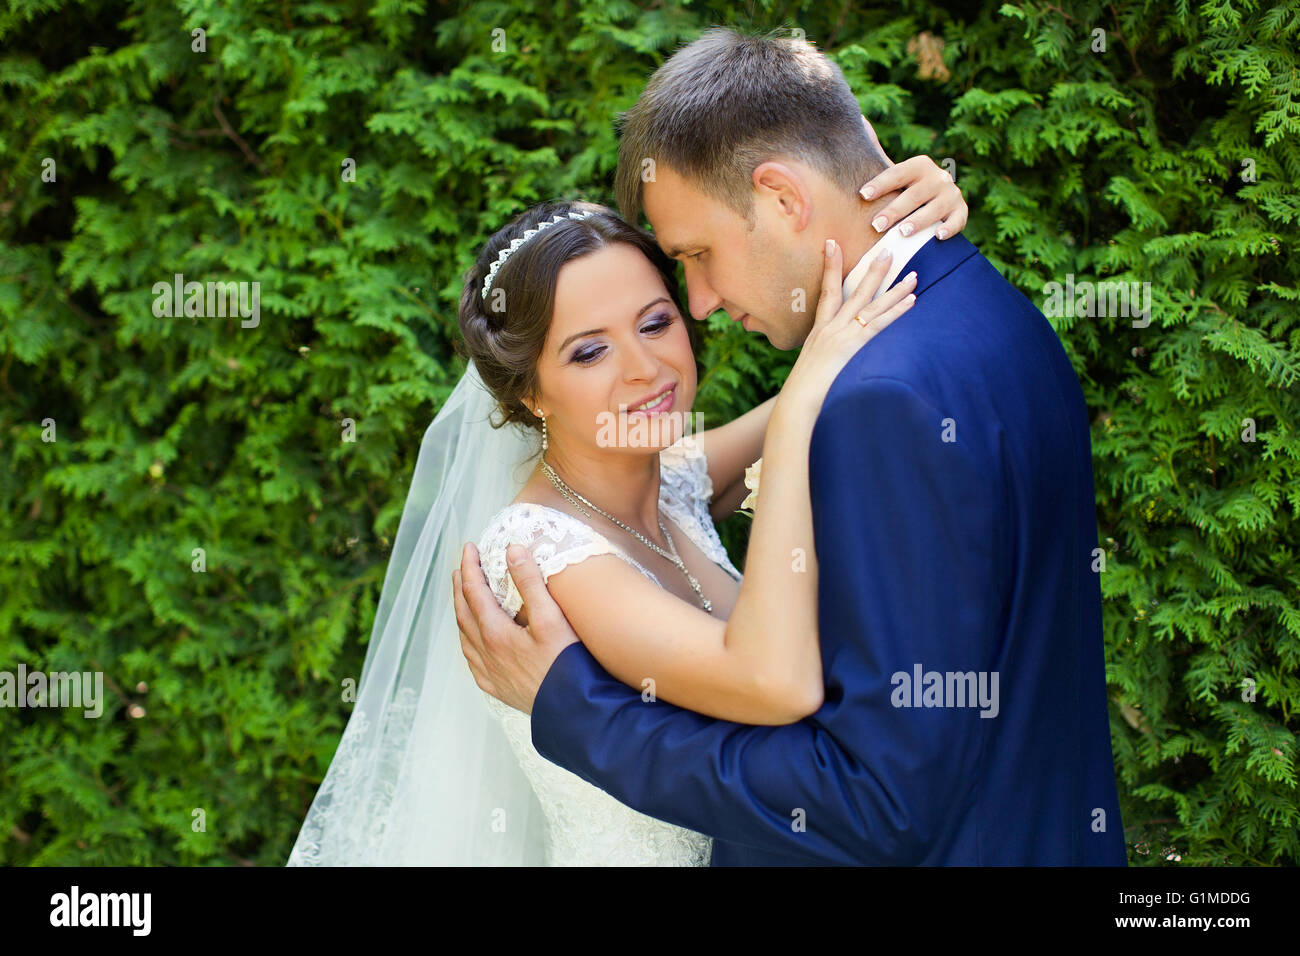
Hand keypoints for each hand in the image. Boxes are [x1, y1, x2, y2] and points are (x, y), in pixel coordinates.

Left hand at [453, 541, 578, 714]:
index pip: (474, 592)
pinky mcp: (498, 688)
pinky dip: (469, 643)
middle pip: (464, 613)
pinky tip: (475, 643)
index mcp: (495, 633)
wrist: (572, 711)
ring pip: (465, 638)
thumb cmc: (566, 664)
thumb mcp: (551, 619)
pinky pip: (473, 661)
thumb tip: (513, 550)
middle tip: (462, 568)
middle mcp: (486, 653)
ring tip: (464, 599)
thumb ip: (531, 583)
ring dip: (462, 614)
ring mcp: (490, 673)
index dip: (470, 567)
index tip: (470, 548)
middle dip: (461, 587)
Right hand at [779, 239, 916, 416]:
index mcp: (818, 330)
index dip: (831, 266)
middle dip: (872, 271)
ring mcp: (841, 335)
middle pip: (853, 291)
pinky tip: (911, 300)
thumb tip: (827, 360)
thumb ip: (820, 358)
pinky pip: (878, 324)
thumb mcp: (809, 368)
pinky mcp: (852, 346)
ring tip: (913, 274)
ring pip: (871, 304)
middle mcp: (830, 327)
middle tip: (889, 251)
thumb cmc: (800, 392)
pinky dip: (896, 310)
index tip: (833, 243)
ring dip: (893, 287)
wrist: (796, 401)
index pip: (826, 291)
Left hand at [859, 155, 967, 239]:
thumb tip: (860, 120)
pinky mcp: (961, 212)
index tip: (863, 195)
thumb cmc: (907, 189)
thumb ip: (878, 153)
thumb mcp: (895, 174)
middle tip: (876, 224)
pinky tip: (937, 236)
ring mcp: (951, 195)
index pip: (898, 173)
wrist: (937, 202)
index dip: (881, 183)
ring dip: (918, 221)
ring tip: (902, 232)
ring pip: (935, 208)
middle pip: (915, 194)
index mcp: (920, 165)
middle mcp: (938, 177)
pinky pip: (957, 220)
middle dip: (895, 210)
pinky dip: (949, 228)